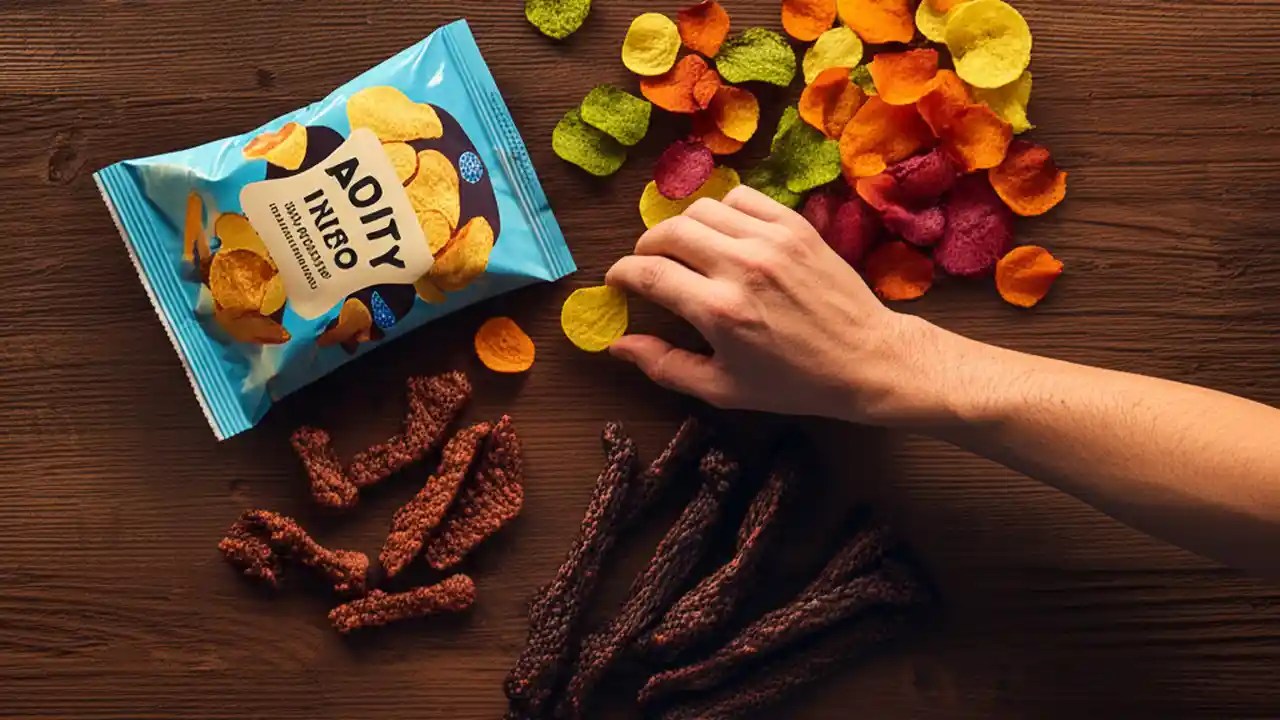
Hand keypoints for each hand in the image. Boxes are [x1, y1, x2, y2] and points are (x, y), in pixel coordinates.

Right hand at [606, 186, 945, 425]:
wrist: (866, 360)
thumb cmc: (792, 383)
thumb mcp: (723, 388)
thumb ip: (665, 366)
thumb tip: (616, 345)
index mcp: (719, 311)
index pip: (649, 272)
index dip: (621, 273)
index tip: (616, 281)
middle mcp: (741, 267)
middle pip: (669, 232)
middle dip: (646, 246)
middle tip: (647, 264)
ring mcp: (771, 241)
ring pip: (703, 209)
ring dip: (683, 226)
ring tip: (686, 249)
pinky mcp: (796, 226)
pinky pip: (743, 199)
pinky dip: (723, 212)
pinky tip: (723, 234)